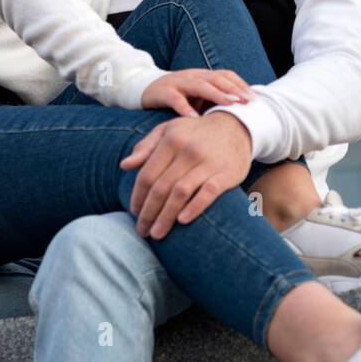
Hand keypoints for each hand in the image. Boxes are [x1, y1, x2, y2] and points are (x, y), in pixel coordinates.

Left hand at [120, 112, 253, 237]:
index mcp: (171, 140)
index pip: (147, 174)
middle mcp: (188, 150)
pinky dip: (194, 207)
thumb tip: (124, 165)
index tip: (134, 213)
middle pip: (161, 187)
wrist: (236, 127)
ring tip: (157, 233)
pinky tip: (182, 221)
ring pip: (180, 192)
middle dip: (148, 212)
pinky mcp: (226, 173)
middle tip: (142, 230)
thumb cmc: (195, 133)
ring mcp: (208, 162)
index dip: (138, 197)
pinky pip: (208, 193)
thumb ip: (146, 147)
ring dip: (166, 216)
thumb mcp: (169, 131)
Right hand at [139, 68, 254, 118]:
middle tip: (248, 101)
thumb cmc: (176, 96)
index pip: (226, 75)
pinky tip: (194, 118)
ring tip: (230, 104)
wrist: (143, 87)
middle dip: (234, 89)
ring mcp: (177, 81)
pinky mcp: (162, 91)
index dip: (241, 84)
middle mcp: (193, 75)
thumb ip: (213, 102)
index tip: (255, 98)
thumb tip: (239, 114)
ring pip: (199, 85)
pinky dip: (185, 107)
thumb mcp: (196, 96)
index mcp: (203, 75)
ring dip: (216, 94)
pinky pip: (175, 98)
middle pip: (217, 78)